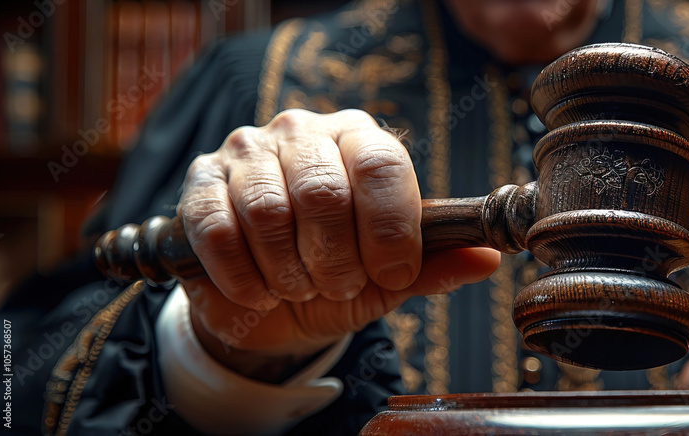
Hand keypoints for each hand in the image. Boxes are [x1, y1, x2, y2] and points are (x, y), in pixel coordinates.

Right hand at [176, 109, 500, 380]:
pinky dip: (244, 276)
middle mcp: (304, 132)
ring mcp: (247, 152)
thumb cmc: (338, 277)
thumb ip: (433, 266)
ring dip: (289, 271)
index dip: (389, 227)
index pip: (381, 164)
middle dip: (336, 260)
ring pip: (268, 211)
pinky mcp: (200, 182)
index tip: (392, 274)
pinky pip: (218, 229)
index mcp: (360, 140)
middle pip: (324, 190)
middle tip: (338, 286)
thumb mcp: (389, 279)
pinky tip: (260, 292)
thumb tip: (487, 258)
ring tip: (299, 287)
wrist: (272, 306)